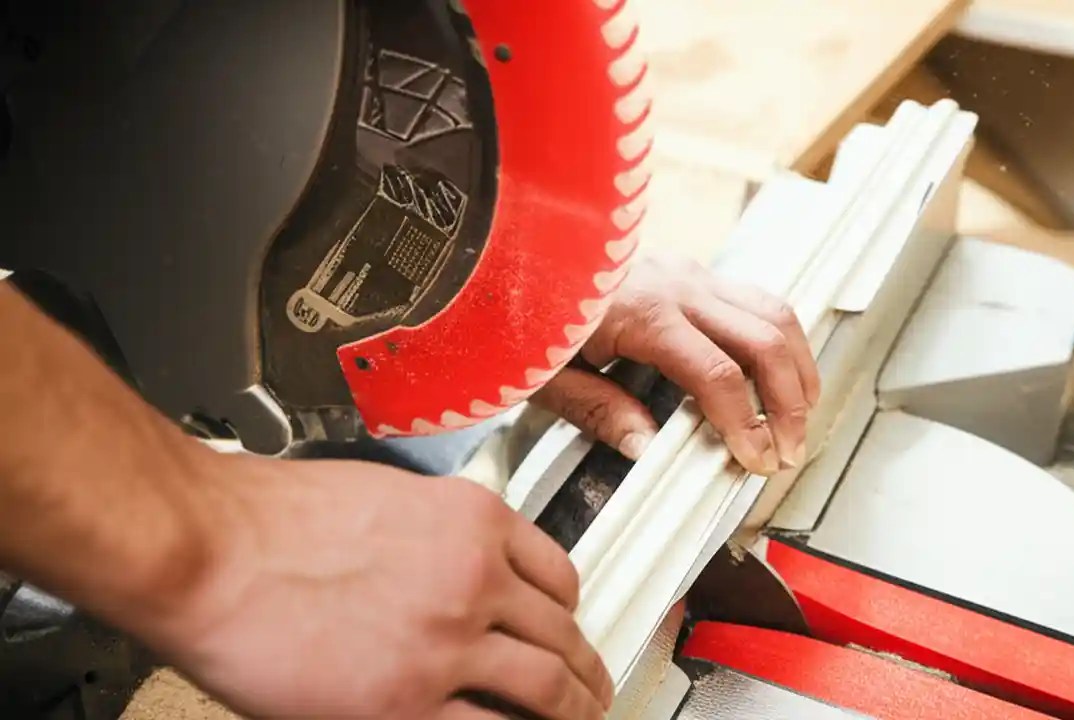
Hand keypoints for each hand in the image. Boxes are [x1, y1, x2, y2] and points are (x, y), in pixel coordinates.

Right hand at [141, 454, 611, 719]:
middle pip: (562, 633)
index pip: (559, 573)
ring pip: (545, 687)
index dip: (570, 612)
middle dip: (583, 669)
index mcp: (472, 521)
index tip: (569, 627)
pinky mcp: (406, 703)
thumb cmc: (271, 516)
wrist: (210, 547)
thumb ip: (438, 533)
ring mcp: (447, 642)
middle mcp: (474, 577)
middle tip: (591, 687)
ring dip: (571, 710)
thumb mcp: (387, 497)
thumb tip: (461, 565)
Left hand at [532, 254, 819, 474]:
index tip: (756, 460)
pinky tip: (781, 377)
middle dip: (787, 401)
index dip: (745, 422)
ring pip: (773, 312)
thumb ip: (597, 411)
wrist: (519, 253)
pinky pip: (755, 301)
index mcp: (641, 313)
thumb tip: (648, 448)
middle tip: (789, 450)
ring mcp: (691, 273)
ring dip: (797, 367)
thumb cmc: (528, 315)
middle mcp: (677, 286)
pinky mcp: (695, 272)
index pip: (716, 373)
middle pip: (763, 340)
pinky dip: (780, 341)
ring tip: (800, 417)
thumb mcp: (545, 375)